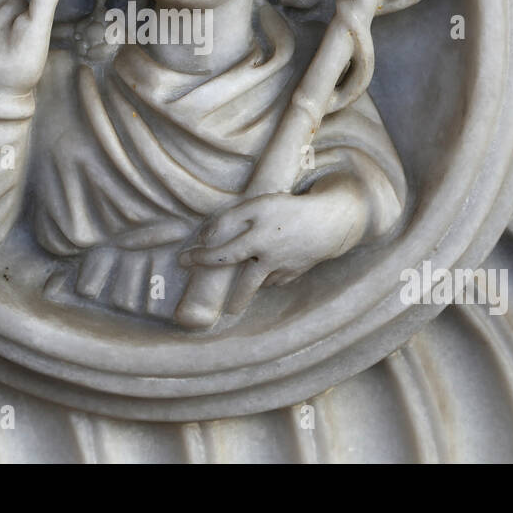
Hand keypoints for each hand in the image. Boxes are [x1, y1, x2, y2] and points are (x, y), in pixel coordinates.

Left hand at [178, 174, 368, 313]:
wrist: (329, 223)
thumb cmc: (288, 208)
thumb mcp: (259, 204)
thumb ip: (232, 219)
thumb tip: (207, 237)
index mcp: (257, 235)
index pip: (223, 251)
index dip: (201, 257)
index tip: (183, 260)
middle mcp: (268, 254)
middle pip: (241, 276)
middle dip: (222, 284)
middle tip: (211, 295)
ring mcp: (282, 266)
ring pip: (258, 283)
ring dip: (244, 295)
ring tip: (233, 307)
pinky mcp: (294, 272)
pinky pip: (276, 281)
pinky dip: (268, 281)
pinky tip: (263, 281)